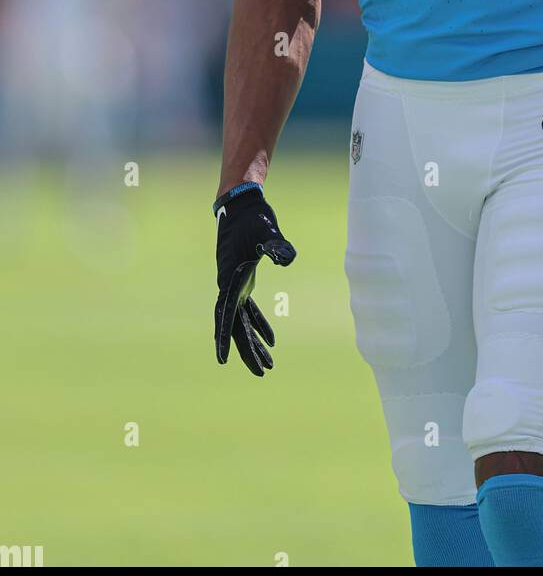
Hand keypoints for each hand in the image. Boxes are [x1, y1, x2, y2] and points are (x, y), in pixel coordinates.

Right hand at [214, 184, 295, 375]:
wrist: (242, 202)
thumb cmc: (253, 216)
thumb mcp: (267, 230)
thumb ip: (277, 245)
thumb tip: (287, 259)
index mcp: (231, 277)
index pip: (226, 315)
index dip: (224, 338)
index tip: (223, 360)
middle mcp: (229, 284)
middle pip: (235, 326)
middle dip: (247, 350)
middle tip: (263, 373)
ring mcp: (235, 283)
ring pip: (242, 321)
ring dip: (254, 342)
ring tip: (269, 365)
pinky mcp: (244, 279)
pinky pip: (249, 309)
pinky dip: (260, 324)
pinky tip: (272, 339)